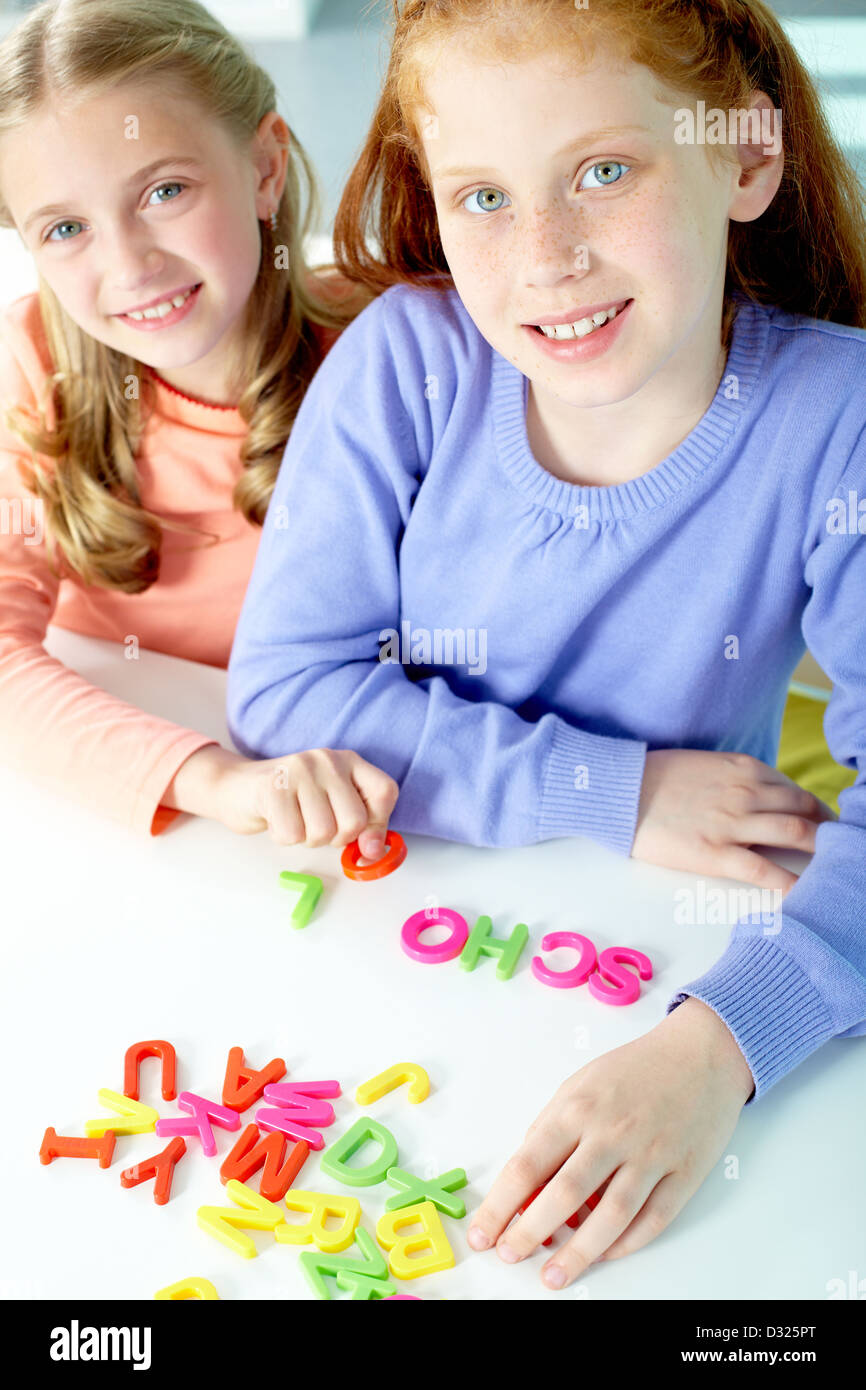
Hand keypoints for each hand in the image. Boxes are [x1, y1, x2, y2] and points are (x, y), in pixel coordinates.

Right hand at [164, 744, 398, 858]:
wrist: (236, 787)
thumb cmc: (291, 801)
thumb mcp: (332, 805)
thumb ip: (360, 824)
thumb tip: (374, 851)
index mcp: (348, 761)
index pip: (384, 792)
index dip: (378, 824)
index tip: (363, 841)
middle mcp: (327, 759)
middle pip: (354, 822)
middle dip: (335, 838)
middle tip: (314, 825)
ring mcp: (299, 769)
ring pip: (323, 832)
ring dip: (306, 839)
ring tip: (293, 819)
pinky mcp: (272, 787)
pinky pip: (292, 835)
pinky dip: (283, 837)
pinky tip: (276, 819)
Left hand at [466, 997, 753, 1289]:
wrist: (700, 1053)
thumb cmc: (635, 1070)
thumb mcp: (580, 1085)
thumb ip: (551, 1129)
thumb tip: (526, 1181)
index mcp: (578, 1109)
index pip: (527, 1166)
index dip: (499, 1206)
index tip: (483, 1232)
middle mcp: (612, 1133)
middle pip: (563, 1195)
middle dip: (529, 1234)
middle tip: (509, 1256)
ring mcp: (650, 1155)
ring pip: (610, 1217)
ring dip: (577, 1253)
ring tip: (553, 1276)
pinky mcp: (683, 1173)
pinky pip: (652, 1219)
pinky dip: (626, 1244)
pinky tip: (604, 1255)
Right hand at [632, 749, 836, 892]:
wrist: (618, 792)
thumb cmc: (653, 778)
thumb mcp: (702, 764)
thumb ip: (732, 777)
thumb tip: (753, 795)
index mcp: (742, 768)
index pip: (792, 788)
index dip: (813, 807)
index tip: (820, 821)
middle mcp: (746, 792)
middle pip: (804, 808)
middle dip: (826, 827)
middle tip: (837, 845)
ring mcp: (733, 822)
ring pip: (794, 832)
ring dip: (819, 849)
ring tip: (829, 865)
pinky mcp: (716, 853)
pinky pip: (765, 869)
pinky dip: (791, 882)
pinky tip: (804, 893)